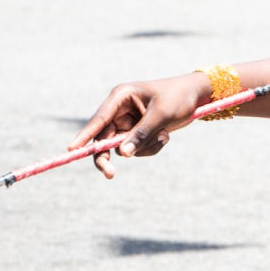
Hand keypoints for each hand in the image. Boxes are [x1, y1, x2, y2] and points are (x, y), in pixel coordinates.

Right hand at [68, 72, 211, 178]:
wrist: (197, 96)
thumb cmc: (178, 97)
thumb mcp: (161, 114)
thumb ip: (141, 134)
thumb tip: (122, 154)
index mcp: (121, 97)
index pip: (98, 120)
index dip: (84, 136)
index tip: (71, 150)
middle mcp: (120, 110)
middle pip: (103, 139)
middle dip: (110, 155)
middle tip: (110, 174)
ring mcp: (128, 122)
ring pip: (123, 148)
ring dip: (143, 148)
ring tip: (164, 135)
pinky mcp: (137, 132)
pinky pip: (136, 150)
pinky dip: (150, 148)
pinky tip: (165, 136)